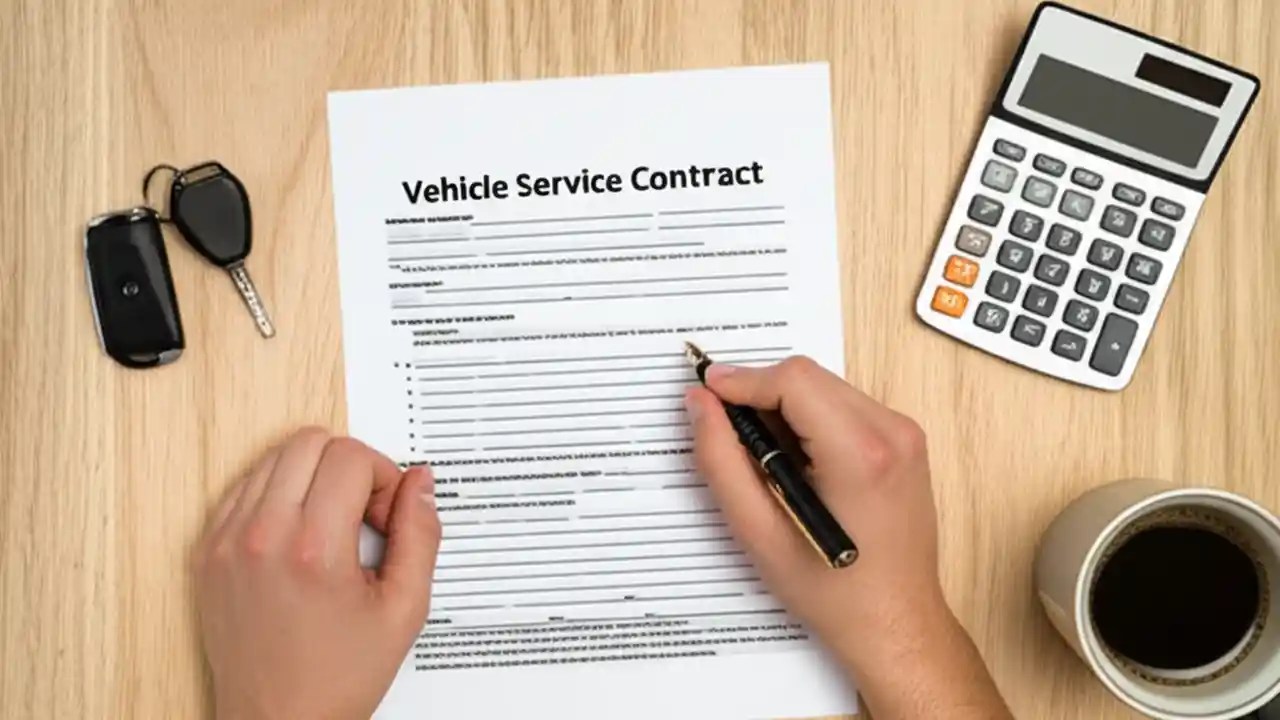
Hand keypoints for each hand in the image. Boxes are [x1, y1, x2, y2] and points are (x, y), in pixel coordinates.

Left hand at [194, 427, 440, 719]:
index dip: (382, 477)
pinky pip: (243, 488)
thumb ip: (420, 536)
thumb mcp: (404, 610)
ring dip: (311, 477)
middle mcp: (261, 537)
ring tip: (330, 526)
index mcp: (313, 549)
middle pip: (309, 442)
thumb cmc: (336, 678)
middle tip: (362, 513)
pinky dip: (276, 495)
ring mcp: (226, 542)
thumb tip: (419, 483)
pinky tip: (298, 533)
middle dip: (348, 466)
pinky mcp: (207, 551)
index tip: (385, 516)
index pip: (350, 456)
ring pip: (273, 457)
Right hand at [685, 358, 1009, 718]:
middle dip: (761, 394)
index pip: (793, 379)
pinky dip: (811, 420)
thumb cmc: (833, 592)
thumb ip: (722, 460)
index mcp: (860, 453)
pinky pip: (846, 407)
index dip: (742, 380)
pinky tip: (798, 464)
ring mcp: (906, 436)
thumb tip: (701, 404)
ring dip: (786, 408)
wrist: (897, 624)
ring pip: (826, 388)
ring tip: (765, 460)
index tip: (706, 393)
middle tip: (728, 432)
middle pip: (809, 378)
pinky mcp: (907, 443)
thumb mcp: (758, 532)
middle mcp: (892, 433)